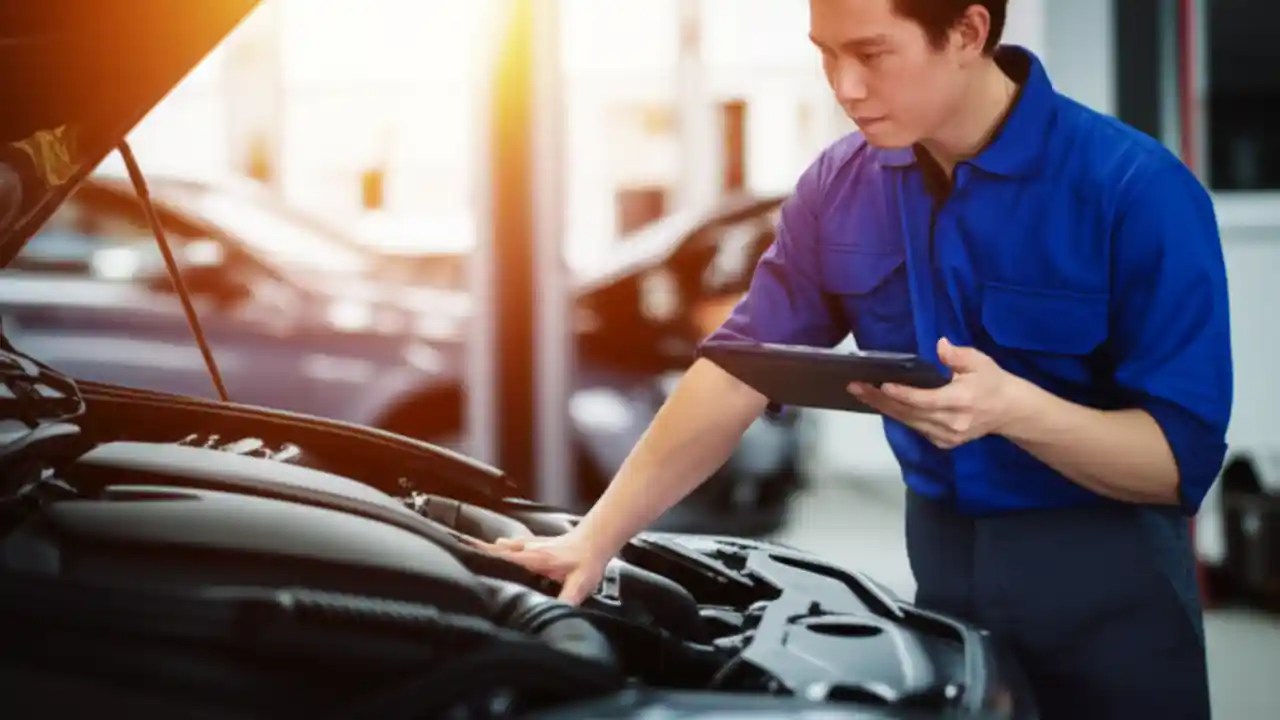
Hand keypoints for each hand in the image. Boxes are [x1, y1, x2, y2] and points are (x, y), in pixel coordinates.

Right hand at [470, 530, 611, 604]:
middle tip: (458, 561)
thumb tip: (554, 617)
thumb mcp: (580, 585)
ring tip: (470, 560)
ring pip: (502, 547)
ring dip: (488, 553)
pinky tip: (497, 558)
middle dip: (478, 555)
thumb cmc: (588, 560)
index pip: (502, 557)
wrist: (597, 539)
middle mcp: (528, 549)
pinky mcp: (535, 545)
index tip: (463, 558)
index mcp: (534, 558)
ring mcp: (530, 544)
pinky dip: (501, 551)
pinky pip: (511, 547)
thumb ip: (566, 600)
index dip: (483, 558)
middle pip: (496, 551)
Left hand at [847, 338, 1028, 449]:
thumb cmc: (993, 382)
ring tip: (861, 393)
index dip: (901, 393)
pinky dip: (899, 416)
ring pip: (909, 422)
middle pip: (909, 413)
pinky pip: (915, 428)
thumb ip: (957, 355)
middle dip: (880, 399)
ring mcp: (946, 436)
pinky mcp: (943, 442)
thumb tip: (940, 345)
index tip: (880, 384)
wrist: (1010, 412)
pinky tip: (882, 403)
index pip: (924, 400)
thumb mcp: (980, 362)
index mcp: (960, 402)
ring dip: (884, 407)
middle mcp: (951, 423)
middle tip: (856, 386)